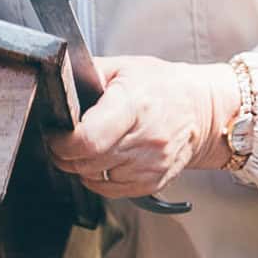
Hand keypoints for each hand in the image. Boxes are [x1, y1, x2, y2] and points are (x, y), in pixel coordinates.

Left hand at [47, 55, 237, 200]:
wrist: (203, 111)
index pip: (88, 139)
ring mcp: (151, 165)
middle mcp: (146, 140)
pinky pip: (110, 190)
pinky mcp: (153, 182)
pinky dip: (98, 178)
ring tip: (86, 146)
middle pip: (86, 162)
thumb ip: (86, 74)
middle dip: (64, 153)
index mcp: (135, 106)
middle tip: (61, 140)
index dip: (62, 141)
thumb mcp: (124, 67)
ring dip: (81, 165)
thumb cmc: (162, 86)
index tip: (55, 132)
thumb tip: (57, 83)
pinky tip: (103, 160)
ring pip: (94, 178)